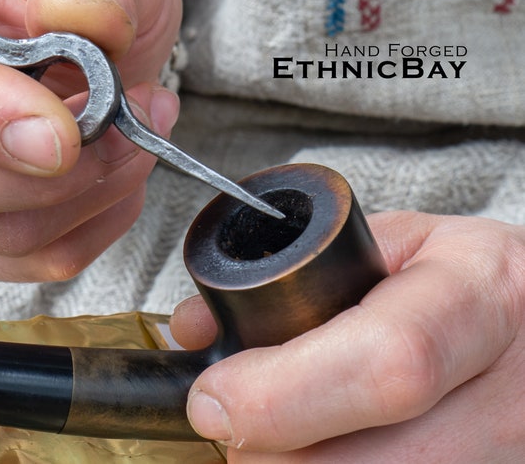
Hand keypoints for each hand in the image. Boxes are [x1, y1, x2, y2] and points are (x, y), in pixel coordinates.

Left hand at [170, 211, 524, 460]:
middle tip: (233, 427)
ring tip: (284, 432)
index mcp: (484, 297)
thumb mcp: (394, 245)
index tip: (213, 400)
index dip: (281, 393)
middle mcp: (512, 395)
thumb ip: (293, 279)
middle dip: (271, 454)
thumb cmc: (466, 280)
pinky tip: (325, 449)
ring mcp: (514, 458)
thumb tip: (195, 331)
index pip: (387, 362)